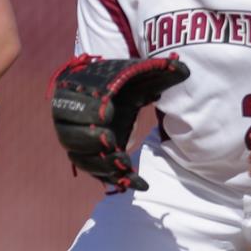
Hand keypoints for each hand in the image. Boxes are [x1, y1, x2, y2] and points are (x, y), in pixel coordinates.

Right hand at [49, 53, 190, 192]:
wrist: (115, 100)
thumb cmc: (122, 84)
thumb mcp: (139, 75)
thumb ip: (158, 71)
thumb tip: (184, 69)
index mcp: (72, 94)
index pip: (69, 103)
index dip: (86, 110)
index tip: (108, 112)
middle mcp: (67, 121)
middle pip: (68, 135)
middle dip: (88, 140)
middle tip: (109, 141)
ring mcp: (76, 143)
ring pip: (81, 158)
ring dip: (101, 163)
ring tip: (124, 162)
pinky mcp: (90, 159)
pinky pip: (97, 174)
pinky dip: (116, 179)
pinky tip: (140, 182)